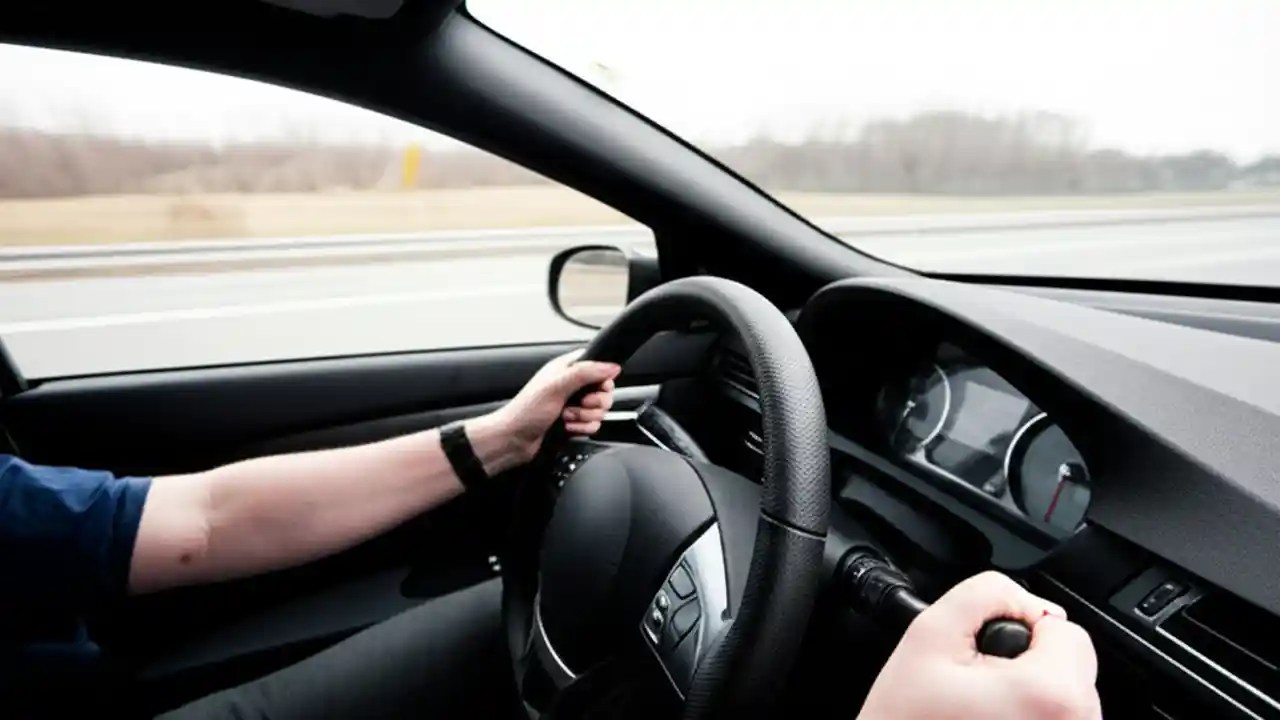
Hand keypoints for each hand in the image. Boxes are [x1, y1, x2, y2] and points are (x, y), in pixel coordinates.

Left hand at [473, 349, 620, 469]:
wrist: (514, 440)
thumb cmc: (526, 411)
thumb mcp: (557, 386)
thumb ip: (586, 373)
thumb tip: (612, 367)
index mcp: (566, 369)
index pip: (597, 365)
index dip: (602, 376)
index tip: (596, 386)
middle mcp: (571, 385)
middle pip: (604, 390)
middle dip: (595, 402)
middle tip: (579, 404)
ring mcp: (573, 405)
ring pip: (600, 410)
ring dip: (585, 417)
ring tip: (566, 417)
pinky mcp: (574, 423)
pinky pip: (593, 425)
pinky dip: (582, 428)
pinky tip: (567, 427)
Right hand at [858, 571, 1100, 719]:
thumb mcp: (930, 633)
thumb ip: (987, 593)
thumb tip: (1029, 600)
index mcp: (1052, 694)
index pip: (1063, 627)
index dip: (1018, 627)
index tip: (984, 654)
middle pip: (1073, 659)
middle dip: (1031, 660)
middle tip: (981, 682)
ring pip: (1070, 690)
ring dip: (1035, 690)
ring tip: (985, 708)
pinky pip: (1062, 718)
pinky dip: (1036, 715)